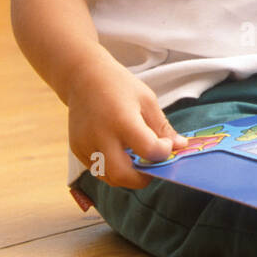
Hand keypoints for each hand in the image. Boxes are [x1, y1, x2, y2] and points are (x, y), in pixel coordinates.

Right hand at [67, 48, 188, 188]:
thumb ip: (162, 127)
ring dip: (126, 176)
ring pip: (108, 177)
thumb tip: (180, 147)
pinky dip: (111, 168)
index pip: (148, 150)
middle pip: (122, 176)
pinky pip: (97, 169)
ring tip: (135, 159)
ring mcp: (85, 144)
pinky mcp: (77, 149)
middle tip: (151, 168)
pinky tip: (119, 152)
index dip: (162, 153)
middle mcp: (100, 135)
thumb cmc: (119, 86)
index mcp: (122, 120)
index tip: (165, 146)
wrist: (83, 77)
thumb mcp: (147, 100)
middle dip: (141, 179)